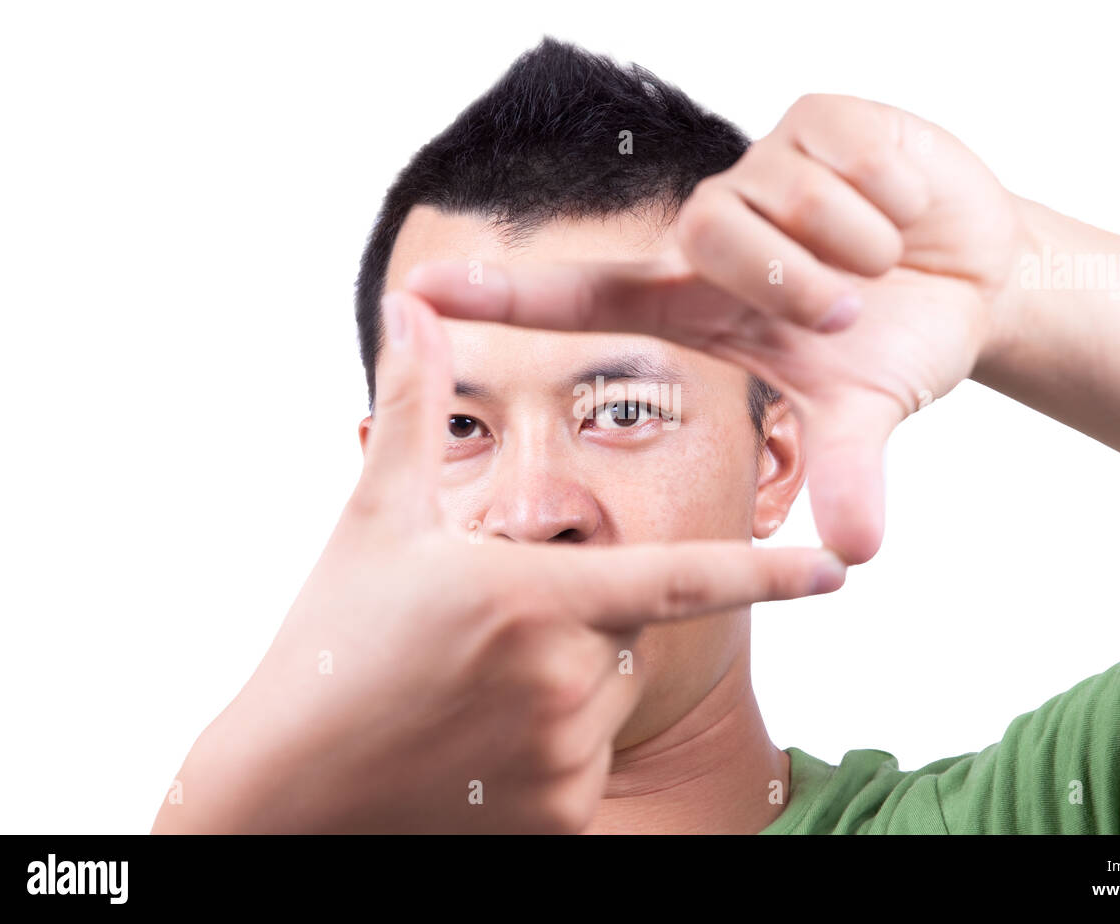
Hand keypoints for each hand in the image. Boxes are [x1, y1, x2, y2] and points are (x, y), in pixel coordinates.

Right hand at [151, 290, 844, 833]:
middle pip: (626, 630)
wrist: (285, 790)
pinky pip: (589, 759)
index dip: (765, 574)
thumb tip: (409, 302)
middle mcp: (561, 678)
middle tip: (489, 629)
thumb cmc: (329, 645)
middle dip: (582, 616)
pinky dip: (553, 746)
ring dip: (568, 682)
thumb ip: (415, 405)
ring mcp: (562, 756)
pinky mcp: (559, 817)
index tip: (835, 573)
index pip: (677, 579)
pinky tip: (476, 743)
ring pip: (610, 696)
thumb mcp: (376, 519)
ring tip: (474, 690)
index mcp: (531, 595)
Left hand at [398, 94, 1027, 563]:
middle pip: (709, 234)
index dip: (503, 297)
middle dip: (794, 283)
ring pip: (783, 197)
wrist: (977, 277)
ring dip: (852, 249)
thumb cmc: (894, 340)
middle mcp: (716, 228)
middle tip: (849, 311)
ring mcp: (764, 167)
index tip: (419, 292)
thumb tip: (853, 554)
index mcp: (701, 301)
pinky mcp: (820, 118)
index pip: (585, 297)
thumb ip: (844, 473)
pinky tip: (902, 215)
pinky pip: (846, 158)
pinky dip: (892, 203)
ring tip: (881, 264)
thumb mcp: (862, 411)